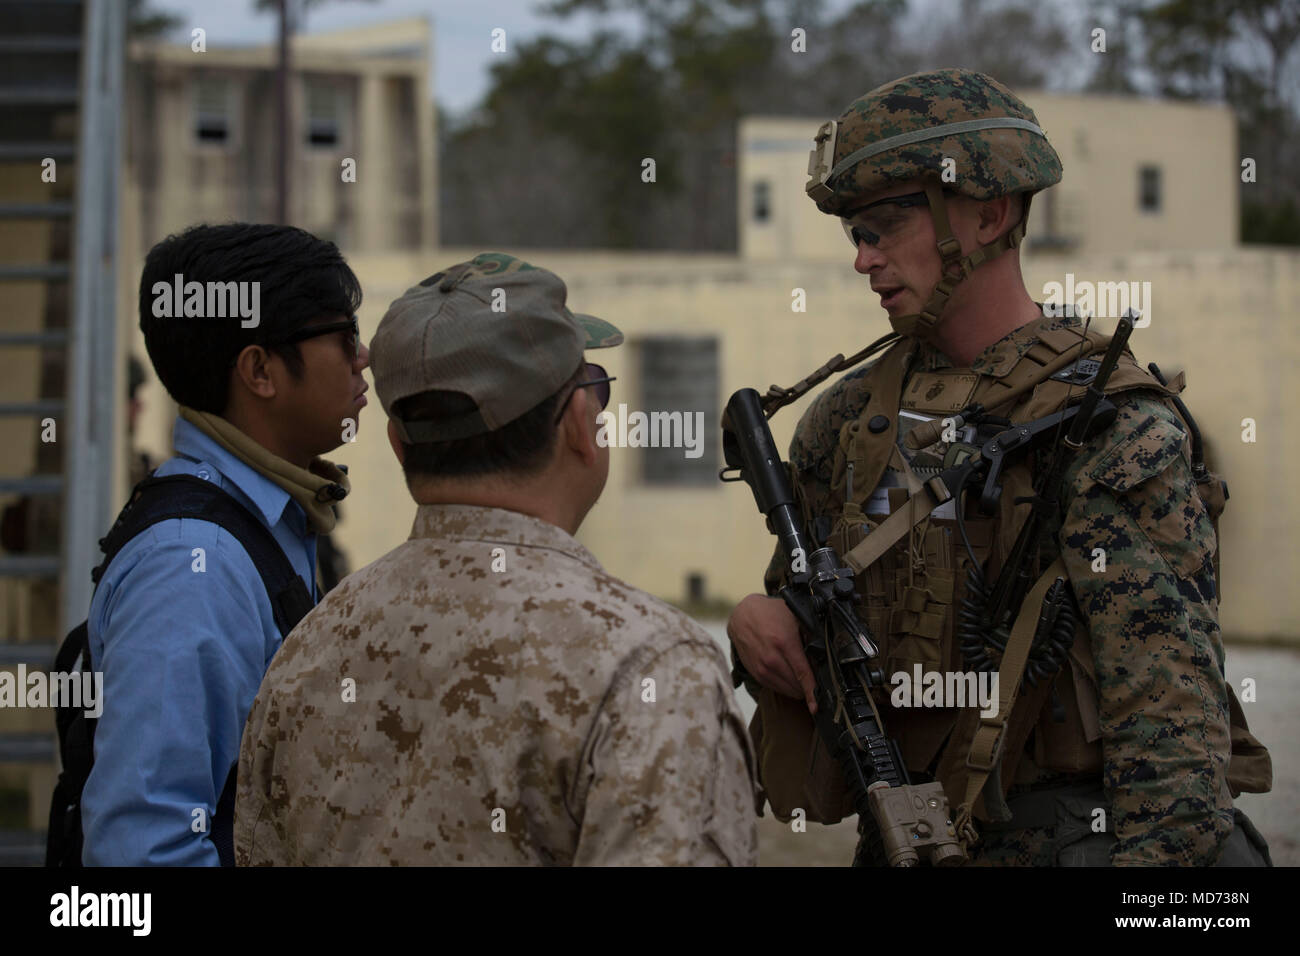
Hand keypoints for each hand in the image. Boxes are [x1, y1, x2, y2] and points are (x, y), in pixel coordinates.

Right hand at [726, 593, 816, 714]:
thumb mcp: (794, 618)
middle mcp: (771, 658)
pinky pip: (776, 688)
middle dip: (808, 686)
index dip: (812, 692)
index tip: (817, 706)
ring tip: (801, 676)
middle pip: (796, 686)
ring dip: (797, 688)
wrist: (743, 615)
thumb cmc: (771, 614)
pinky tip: (789, 675)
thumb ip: (810, 635)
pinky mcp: (756, 673)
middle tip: (814, 677)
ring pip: (787, 690)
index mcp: (785, 643)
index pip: (803, 674)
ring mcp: (762, 668)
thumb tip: (825, 654)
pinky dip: (785, 686)